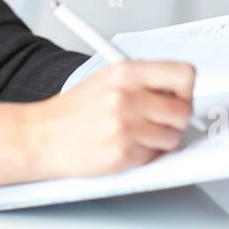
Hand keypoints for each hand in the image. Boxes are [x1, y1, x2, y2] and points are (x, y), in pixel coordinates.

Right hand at [27, 60, 195, 178]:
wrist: (42, 136)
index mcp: (126, 72)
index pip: (184, 74)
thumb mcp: (106, 80)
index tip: (179, 98)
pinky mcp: (123, 152)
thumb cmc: (73, 111)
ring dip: (161, 141)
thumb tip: (180, 93)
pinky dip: (145, 155)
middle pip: (184, 110)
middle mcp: (127, 96)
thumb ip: (143, 82)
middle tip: (160, 123)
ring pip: (173, 137)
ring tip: (138, 136)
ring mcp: (125, 126)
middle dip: (176, 120)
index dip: (187, 90)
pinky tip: (125, 147)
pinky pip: (155, 156)